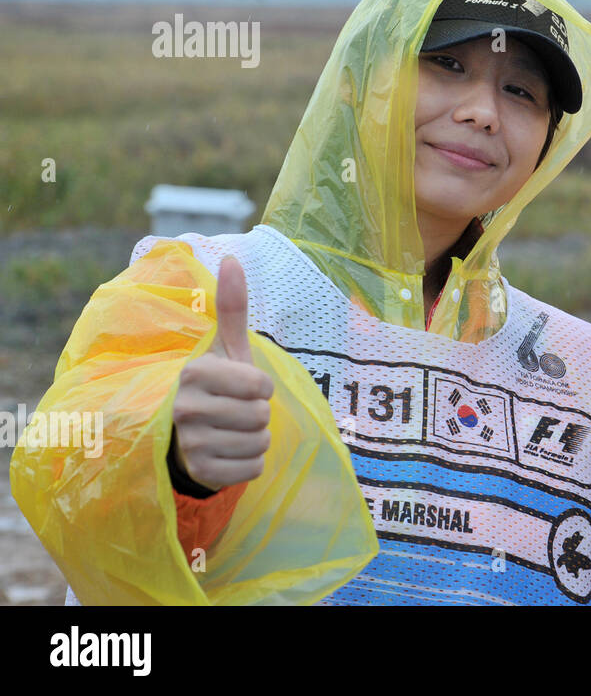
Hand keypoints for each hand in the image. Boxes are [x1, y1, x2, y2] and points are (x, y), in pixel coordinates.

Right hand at [172, 255, 273, 490]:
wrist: (186, 437)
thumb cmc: (217, 386)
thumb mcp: (226, 348)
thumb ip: (232, 308)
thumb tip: (231, 259)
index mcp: (195, 373)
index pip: (261, 385)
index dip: (261, 387)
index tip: (243, 387)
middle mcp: (185, 408)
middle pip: (261, 416)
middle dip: (258, 415)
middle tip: (236, 412)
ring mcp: (190, 443)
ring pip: (259, 442)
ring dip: (255, 438)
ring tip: (232, 431)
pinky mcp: (200, 473)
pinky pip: (253, 468)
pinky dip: (250, 463)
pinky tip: (229, 452)